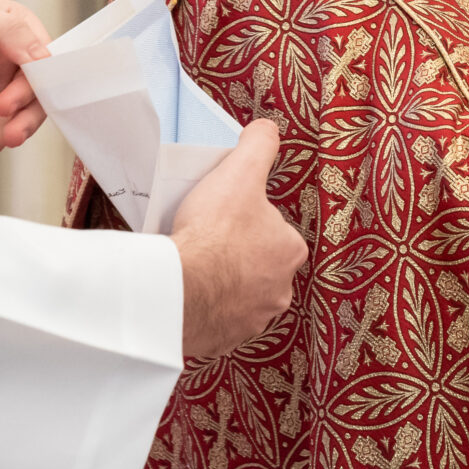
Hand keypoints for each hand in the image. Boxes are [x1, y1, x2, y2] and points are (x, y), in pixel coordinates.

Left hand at [0, 0, 51, 184]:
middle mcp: (7, 61)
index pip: (42, 59)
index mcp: (12, 30)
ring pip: (10, 123)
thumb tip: (44, 57)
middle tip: (7, 136)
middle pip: (34, 97)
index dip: (35, 84)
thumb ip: (6, 31)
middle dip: (22, 121)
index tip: (12, 103)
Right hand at [172, 119, 308, 359]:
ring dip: (220, 286)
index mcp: (290, 252)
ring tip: (194, 270)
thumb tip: (266, 128)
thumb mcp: (240, 173)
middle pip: (257, 267)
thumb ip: (259, 146)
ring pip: (237, 297)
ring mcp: (250, 320)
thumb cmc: (213, 232)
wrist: (178, 286)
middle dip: (236, 258)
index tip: (225, 220)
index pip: (275, 233)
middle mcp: (279, 292)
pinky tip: (186, 296)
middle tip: (206, 245)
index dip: (249, 223)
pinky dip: (203, 312)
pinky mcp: (222, 340)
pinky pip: (215, 323)